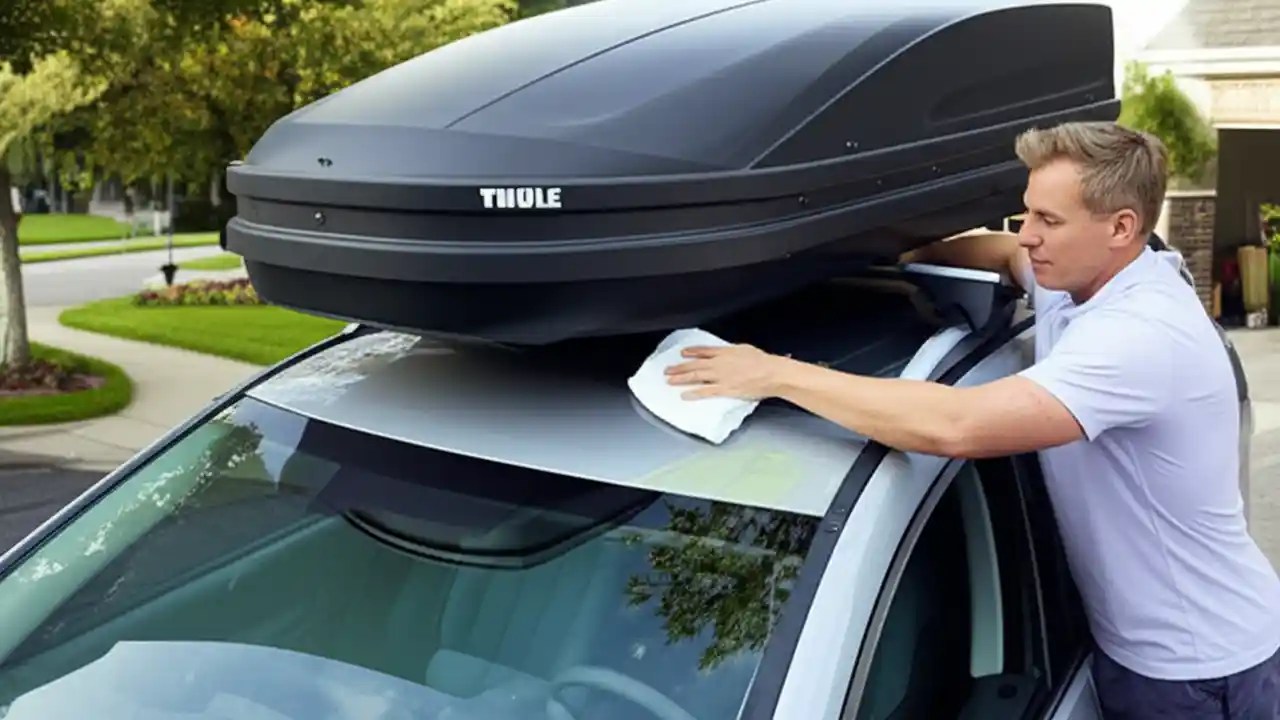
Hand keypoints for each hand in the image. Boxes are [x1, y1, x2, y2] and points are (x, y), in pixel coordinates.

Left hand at [664, 344, 788, 400]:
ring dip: (681, 378)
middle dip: (679, 367)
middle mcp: (719, 363)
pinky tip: (684, 395)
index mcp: (725, 352)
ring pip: (696, 377)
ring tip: (670, 380)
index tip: (682, 353)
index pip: (703, 351)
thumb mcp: (744, 349)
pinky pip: (705, 391)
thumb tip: (725, 353)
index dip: (691, 352)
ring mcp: (720, 377)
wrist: (771, 373)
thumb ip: (731, 352)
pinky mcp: (724, 389)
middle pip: (695, 364)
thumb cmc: (762, 361)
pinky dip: (693, 393)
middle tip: (667, 369)